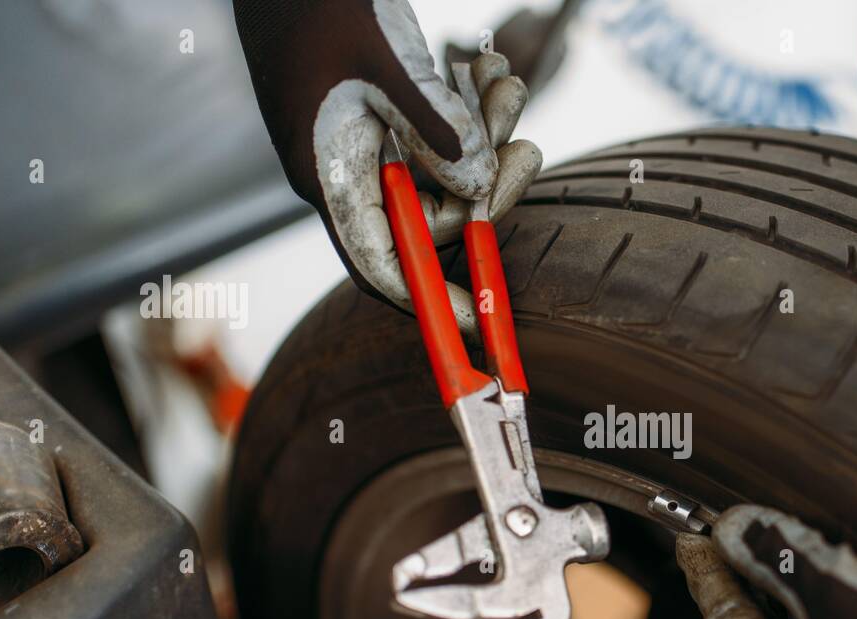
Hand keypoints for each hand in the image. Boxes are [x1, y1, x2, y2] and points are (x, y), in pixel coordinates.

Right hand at [234, 0, 540, 307]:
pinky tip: (485, 64)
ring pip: (442, 166)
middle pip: (431, 212)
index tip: (482, 320)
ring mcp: (362, 142)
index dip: (433, 298)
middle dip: (485, 181)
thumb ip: (434, 127)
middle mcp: (345, 171)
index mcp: (328, 176)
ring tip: (505, 79)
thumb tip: (479, 192)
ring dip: (483, 130)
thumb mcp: (384, 60)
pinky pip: (434, 131)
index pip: (383, 265)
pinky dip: (465, 105)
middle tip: (528, 144)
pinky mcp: (379, 113)